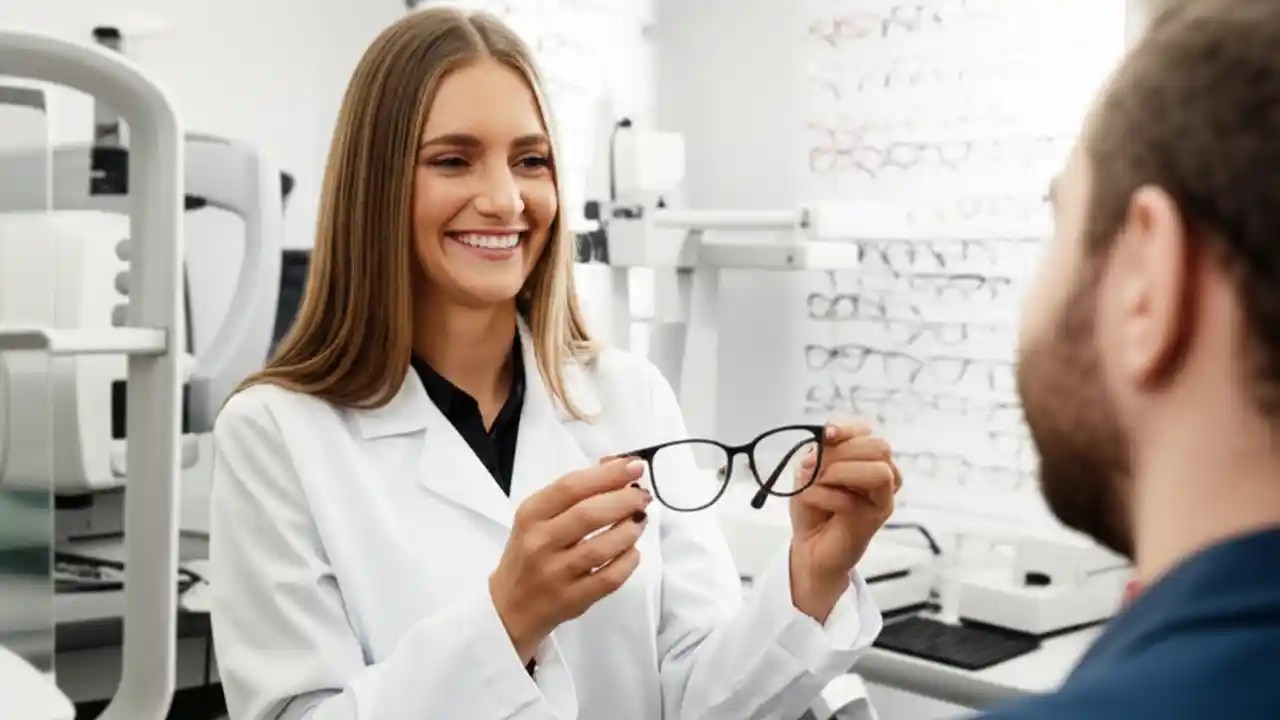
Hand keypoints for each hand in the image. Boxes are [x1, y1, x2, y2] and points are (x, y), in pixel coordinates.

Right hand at [490, 458, 652, 663]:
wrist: (509, 608)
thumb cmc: (529, 553)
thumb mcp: (537, 518)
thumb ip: (573, 494)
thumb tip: (616, 467)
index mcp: (531, 514)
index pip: (571, 487)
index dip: (608, 474)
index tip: (635, 466)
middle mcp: (540, 542)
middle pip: (589, 514)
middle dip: (625, 500)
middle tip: (643, 497)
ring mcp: (556, 574)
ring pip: (602, 547)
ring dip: (630, 530)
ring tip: (639, 521)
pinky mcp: (572, 600)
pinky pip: (610, 578)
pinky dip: (628, 561)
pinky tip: (631, 551)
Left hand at [789, 422, 900, 622]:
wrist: (810, 547)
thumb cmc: (814, 507)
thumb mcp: (811, 471)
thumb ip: (821, 452)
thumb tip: (827, 437)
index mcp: (867, 459)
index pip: (868, 431)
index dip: (847, 429)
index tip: (825, 434)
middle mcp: (883, 476)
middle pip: (880, 448)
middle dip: (842, 452)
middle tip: (812, 465)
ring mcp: (882, 499)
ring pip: (879, 472)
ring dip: (840, 471)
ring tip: (815, 481)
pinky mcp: (872, 521)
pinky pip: (852, 501)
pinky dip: (823, 496)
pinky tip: (808, 498)